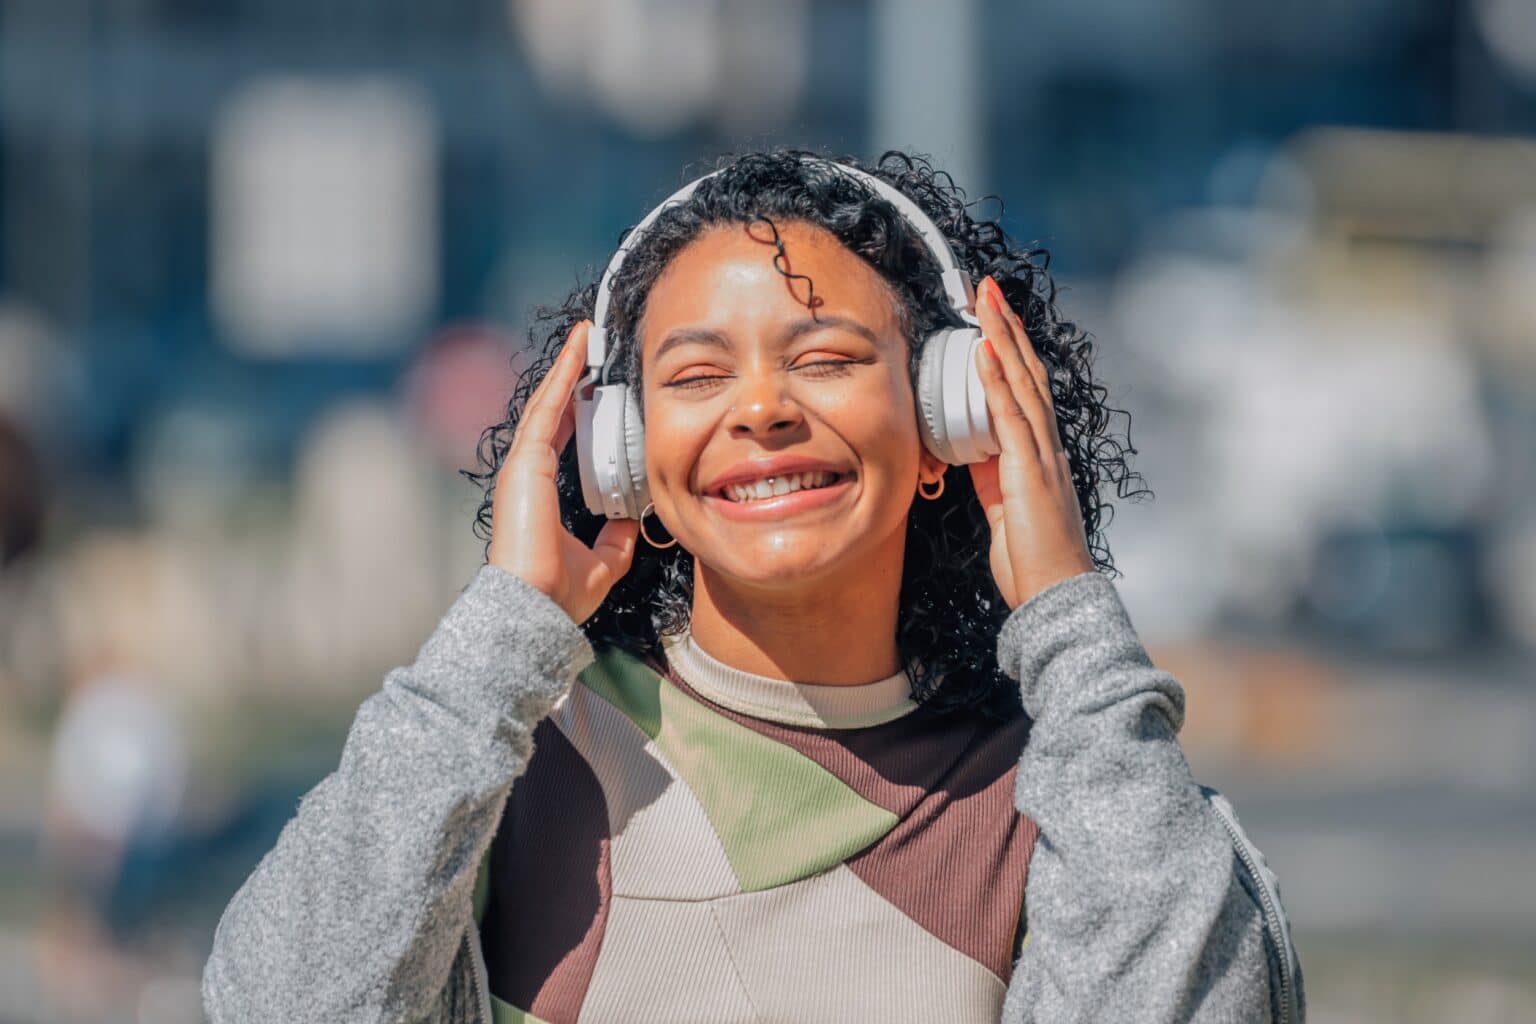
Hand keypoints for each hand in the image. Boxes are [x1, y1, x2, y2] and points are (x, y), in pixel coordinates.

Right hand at [489, 319, 640, 623]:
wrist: (537, 607)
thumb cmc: (559, 592)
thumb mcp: (604, 561)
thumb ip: (617, 538)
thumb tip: (634, 519)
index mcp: (544, 490)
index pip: (563, 434)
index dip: (578, 404)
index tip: (597, 380)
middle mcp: (530, 472)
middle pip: (554, 410)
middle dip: (574, 375)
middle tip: (593, 342)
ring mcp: (524, 465)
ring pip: (549, 402)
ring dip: (569, 366)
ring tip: (588, 335)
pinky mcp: (525, 463)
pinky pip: (547, 409)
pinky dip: (563, 378)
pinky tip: (579, 352)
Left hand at [969, 276, 1095, 610]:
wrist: (1054, 595)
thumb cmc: (1032, 559)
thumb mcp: (1002, 509)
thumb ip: (990, 477)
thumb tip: (969, 451)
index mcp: (1038, 453)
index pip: (1024, 387)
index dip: (1009, 349)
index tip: (992, 316)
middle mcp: (1046, 445)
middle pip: (1026, 371)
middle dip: (1006, 327)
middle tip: (987, 287)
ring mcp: (1041, 455)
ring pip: (1022, 382)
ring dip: (1002, 338)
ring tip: (985, 301)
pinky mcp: (1030, 470)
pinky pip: (1011, 416)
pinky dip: (998, 381)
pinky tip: (985, 352)